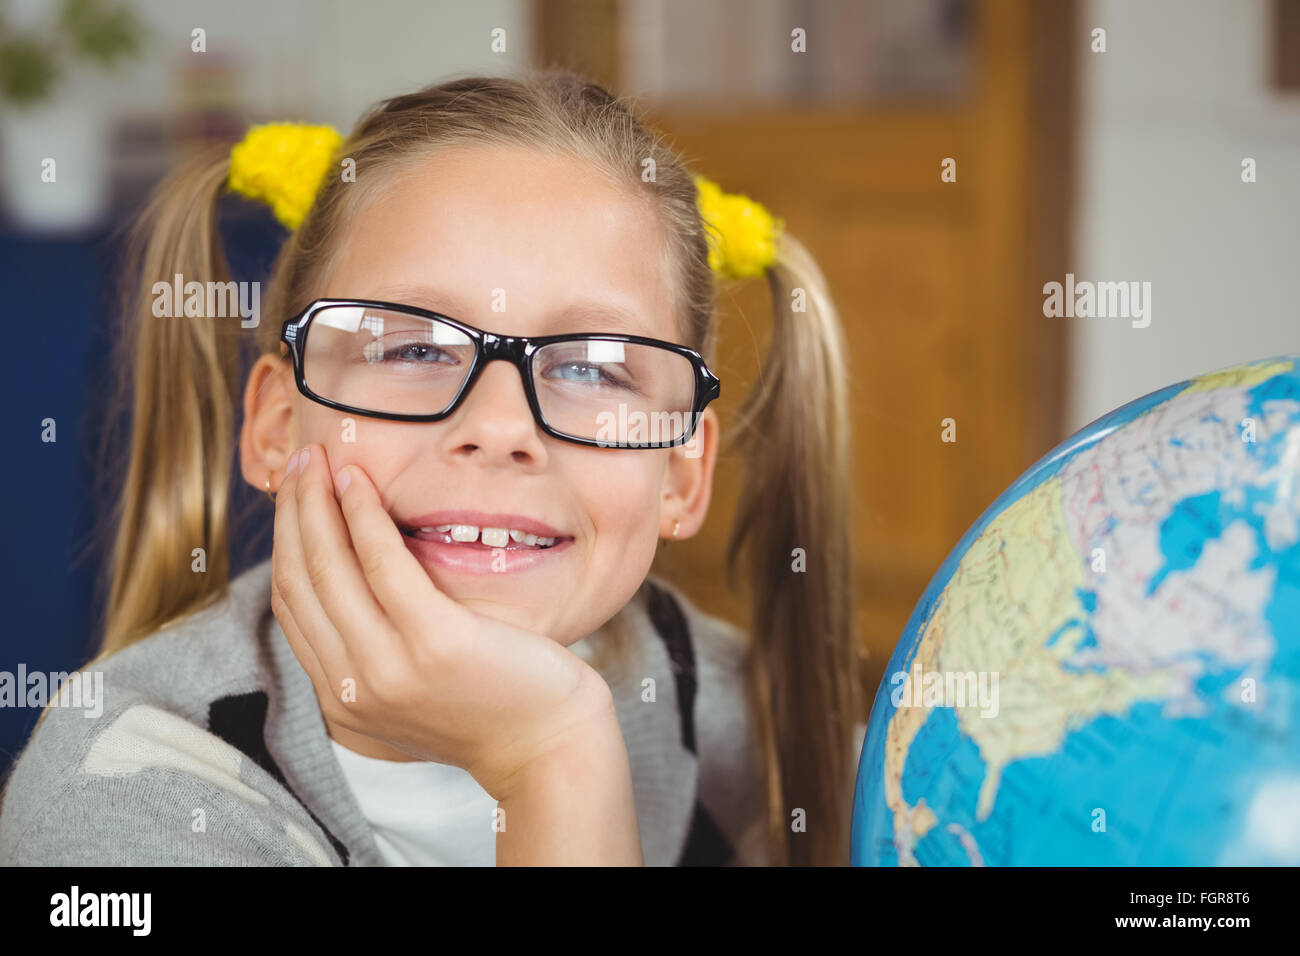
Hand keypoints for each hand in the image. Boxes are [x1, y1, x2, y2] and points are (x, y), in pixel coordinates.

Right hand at [269, 442, 614, 799]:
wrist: (548, 745)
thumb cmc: (494, 703)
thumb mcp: (416, 687)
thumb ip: (377, 651)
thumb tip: (356, 589)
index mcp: (343, 696)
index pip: (294, 606)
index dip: (286, 542)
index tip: (292, 496)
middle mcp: (353, 686)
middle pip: (301, 580)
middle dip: (291, 512)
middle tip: (298, 460)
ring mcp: (389, 667)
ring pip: (328, 568)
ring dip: (315, 503)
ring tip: (318, 458)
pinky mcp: (433, 642)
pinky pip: (383, 565)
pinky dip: (362, 516)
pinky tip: (358, 483)